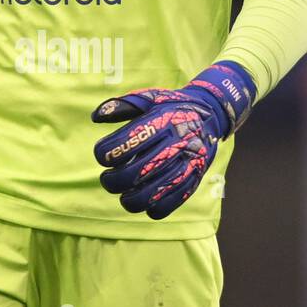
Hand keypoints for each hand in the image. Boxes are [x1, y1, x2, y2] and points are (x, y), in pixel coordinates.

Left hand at [91, 61, 255, 219]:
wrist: (210, 115)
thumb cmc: (170, 107)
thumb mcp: (149, 98)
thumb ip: (122, 106)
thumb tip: (96, 117)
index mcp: (162, 120)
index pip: (126, 143)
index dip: (105, 153)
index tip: (102, 155)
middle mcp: (177, 142)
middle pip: (136, 172)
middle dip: (112, 181)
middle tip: (107, 179)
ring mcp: (188, 163)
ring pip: (153, 194)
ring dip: (130, 200)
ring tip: (123, 195)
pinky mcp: (195, 178)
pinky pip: (173, 202)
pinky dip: (154, 209)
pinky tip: (145, 202)